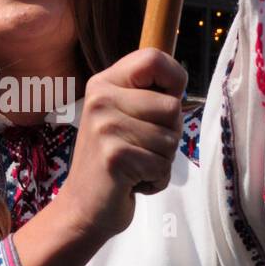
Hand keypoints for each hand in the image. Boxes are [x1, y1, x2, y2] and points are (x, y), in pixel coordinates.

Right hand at [53, 49, 186, 242]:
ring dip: (162, 161)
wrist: (83, 207)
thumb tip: (181, 89)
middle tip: (142, 148)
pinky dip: (156, 180)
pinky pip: (163, 165)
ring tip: (135, 166)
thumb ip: (147, 98)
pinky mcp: (115, 155)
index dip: (175, 78)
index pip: (152, 58)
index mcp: (104, 83)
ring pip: (171, 139)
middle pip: (172, 106)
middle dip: (170, 135)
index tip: (170, 102)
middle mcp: (101, 99)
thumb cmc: (114, 162)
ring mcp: (105, 127)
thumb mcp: (123, 118)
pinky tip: (133, 182)